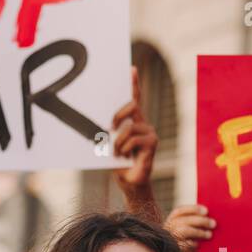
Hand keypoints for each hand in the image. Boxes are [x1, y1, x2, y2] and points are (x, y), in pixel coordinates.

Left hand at [112, 66, 157, 191]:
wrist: (129, 182)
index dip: (133, 84)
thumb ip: (106, 133)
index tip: (131, 69)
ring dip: (117, 142)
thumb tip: (98, 125)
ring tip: (117, 154)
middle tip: (108, 129)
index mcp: (133, 122)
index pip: (134, 99)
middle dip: (117, 116)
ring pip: (129, 127)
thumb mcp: (108, 145)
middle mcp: (143, 124)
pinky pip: (133, 139)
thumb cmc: (118, 164)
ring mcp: (149, 132)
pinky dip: (124, 149)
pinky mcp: (152, 142)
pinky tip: (124, 157)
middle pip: (131, 106)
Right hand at [166, 204, 215, 251]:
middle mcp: (167, 230)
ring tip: (209, 235)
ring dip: (199, 232)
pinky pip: (185, 245)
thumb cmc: (183, 245)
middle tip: (213, 224)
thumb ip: (192, 223)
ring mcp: (168, 240)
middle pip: (183, 220)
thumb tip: (207, 216)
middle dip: (200, 221)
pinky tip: (198, 246)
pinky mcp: (173, 251)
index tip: (206, 211)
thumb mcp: (185, 232)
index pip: (178, 212)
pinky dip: (194, 244)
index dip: (192, 209)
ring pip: (184, 230)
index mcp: (169, 223)